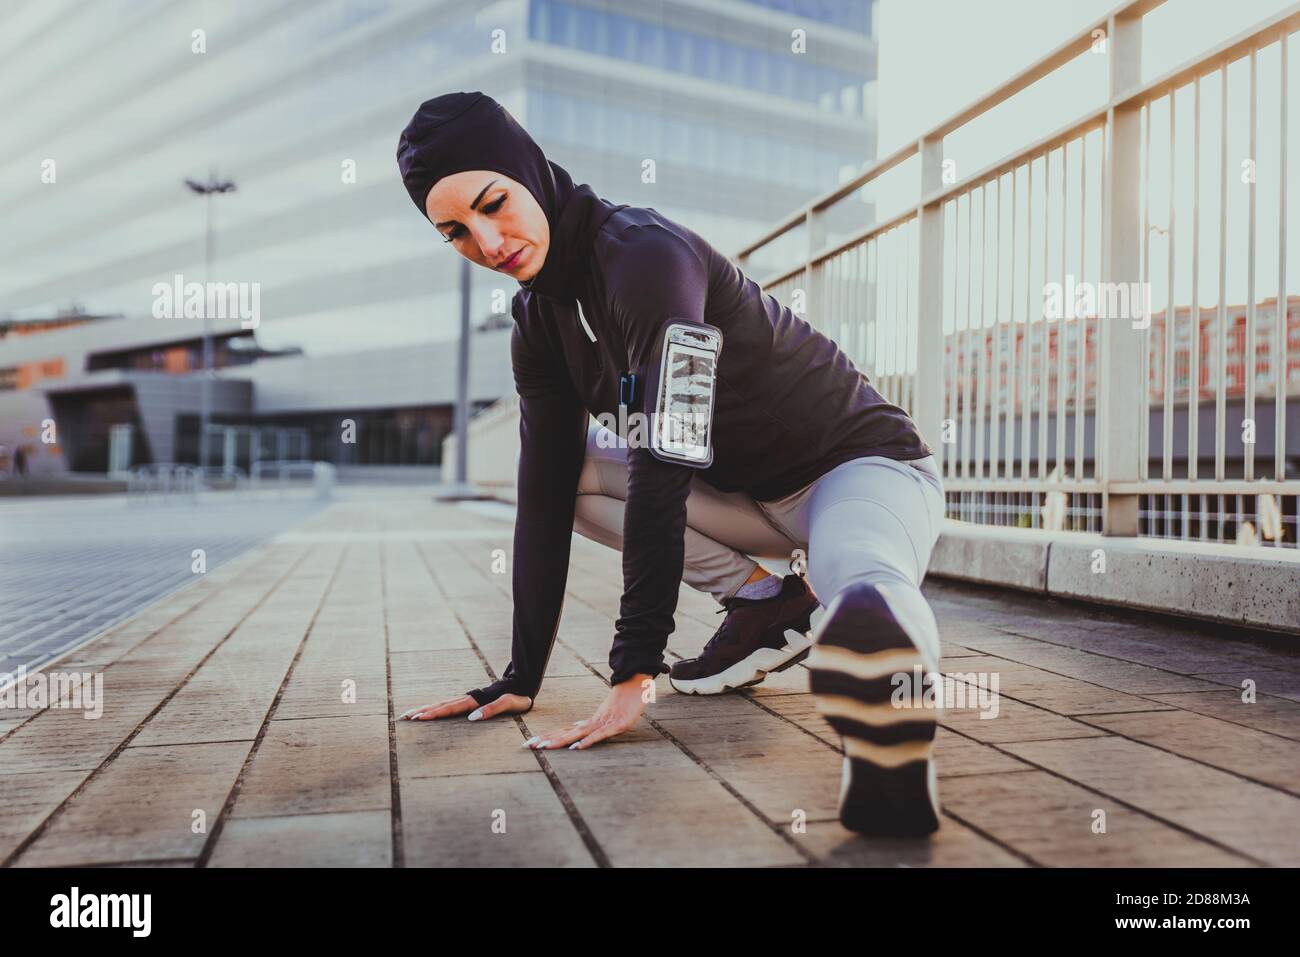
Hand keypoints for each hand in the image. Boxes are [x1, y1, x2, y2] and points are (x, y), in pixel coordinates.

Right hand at [401, 692, 531, 721]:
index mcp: (474, 701)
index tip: (419, 718)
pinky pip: (450, 704)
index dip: (434, 714)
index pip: (450, 708)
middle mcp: (468, 699)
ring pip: (443, 703)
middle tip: (405, 717)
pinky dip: (438, 708)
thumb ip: (492, 709)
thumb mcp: (509, 704)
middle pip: (441, 705)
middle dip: (423, 711)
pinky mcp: (471, 701)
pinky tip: (430, 711)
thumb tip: (473, 718)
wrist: (522, 684)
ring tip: (411, 714)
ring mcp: (468, 699)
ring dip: (427, 709)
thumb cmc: (517, 697)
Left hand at [526, 674, 652, 750]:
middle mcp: (592, 722)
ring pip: (578, 733)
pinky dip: (588, 741)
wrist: (636, 683)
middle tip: (529, 746)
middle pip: (566, 732)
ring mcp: (604, 723)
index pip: (564, 731)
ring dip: (561, 740)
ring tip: (545, 746)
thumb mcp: (606, 716)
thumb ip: (591, 724)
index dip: (548, 737)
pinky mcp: (617, 725)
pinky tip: (577, 747)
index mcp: (589, 722)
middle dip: (547, 739)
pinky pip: (600, 735)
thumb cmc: (622, 701)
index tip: (530, 743)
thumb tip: (576, 729)